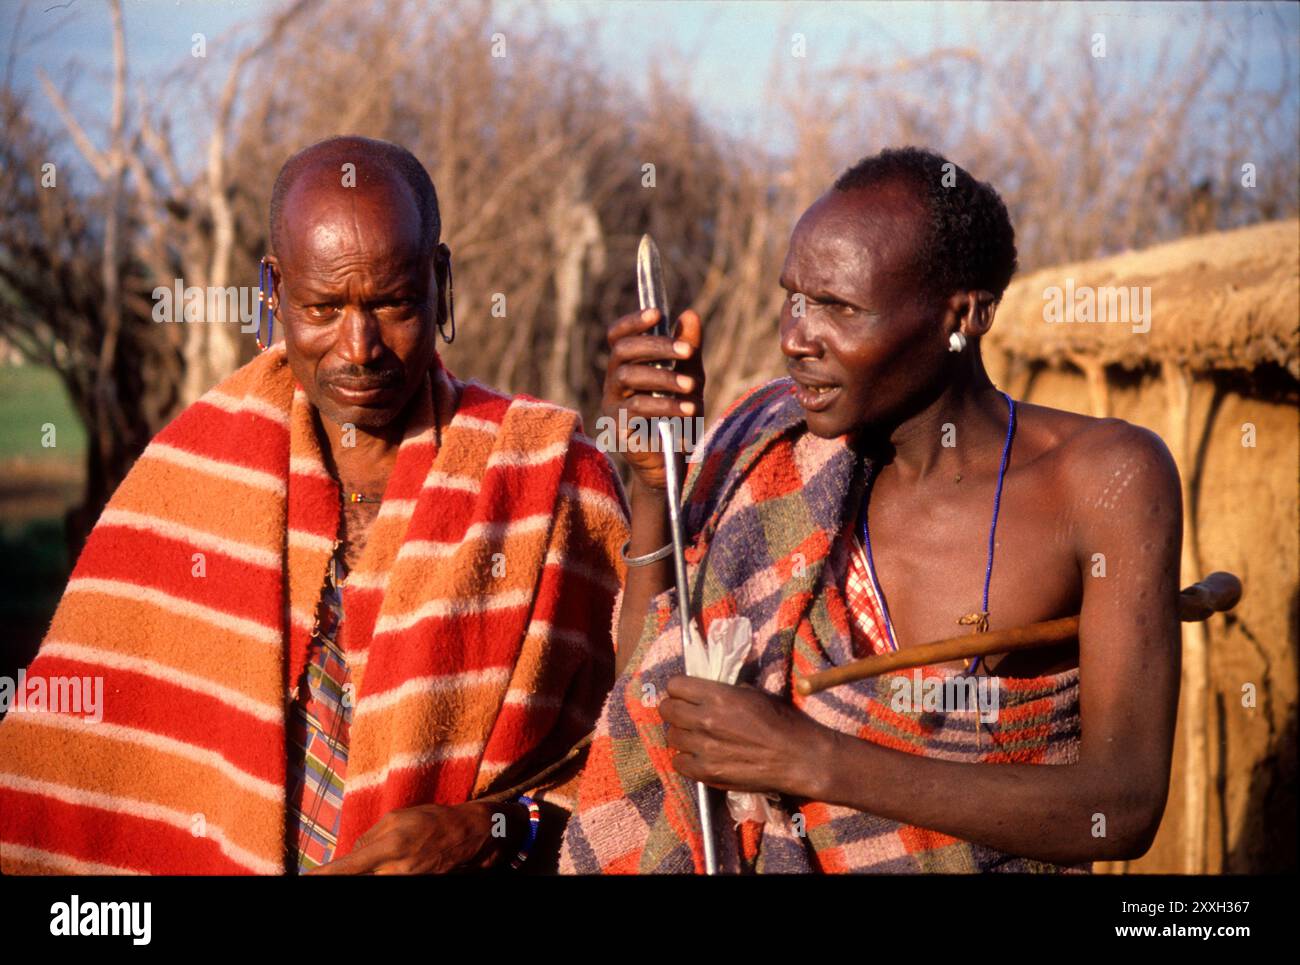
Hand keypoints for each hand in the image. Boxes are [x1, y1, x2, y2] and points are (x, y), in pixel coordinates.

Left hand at [306, 801, 519, 874]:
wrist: (469, 834)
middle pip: (357, 877)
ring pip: (372, 879)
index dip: (324, 876)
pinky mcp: (415, 885)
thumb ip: (370, 838)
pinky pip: (388, 879)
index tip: (306, 879)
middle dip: (346, 872)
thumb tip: (352, 855)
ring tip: (386, 854)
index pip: (346, 868)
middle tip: (347, 863)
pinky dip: (382, 871)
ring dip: (368, 869)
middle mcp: (395, 870)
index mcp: (388, 847)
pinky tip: (390, 863)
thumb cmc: (432, 820)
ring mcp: (406, 880)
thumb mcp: (397, 818)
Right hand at [602, 307, 704, 491]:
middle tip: (686, 351)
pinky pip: (636, 408)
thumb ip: (688, 350)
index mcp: (626, 367)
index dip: (633, 322)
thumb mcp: (690, 379)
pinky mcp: (617, 428)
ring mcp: (611, 405)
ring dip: (664, 378)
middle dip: (656, 346)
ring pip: (628, 377)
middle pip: (622, 351)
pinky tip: (689, 409)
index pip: (619, 336)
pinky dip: (666, 405)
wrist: (673, 463)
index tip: (658, 313)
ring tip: (693, 386)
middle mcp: (613, 383)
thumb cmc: (678, 418)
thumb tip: (689, 314)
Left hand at [659, 675, 837, 798]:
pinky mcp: (707, 773)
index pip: (675, 685)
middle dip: (675, 709)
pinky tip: (700, 756)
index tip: (687, 694)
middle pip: (666, 710)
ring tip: (697, 737)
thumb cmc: (783, 721)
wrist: (800, 757)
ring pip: (671, 736)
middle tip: (688, 714)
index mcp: (718, 695)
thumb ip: (724, 691)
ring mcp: (704, 749)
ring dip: (682, 734)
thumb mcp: (754, 693)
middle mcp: (706, 720)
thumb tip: (705, 691)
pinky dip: (685, 759)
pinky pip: (678, 762)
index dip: (680, 689)